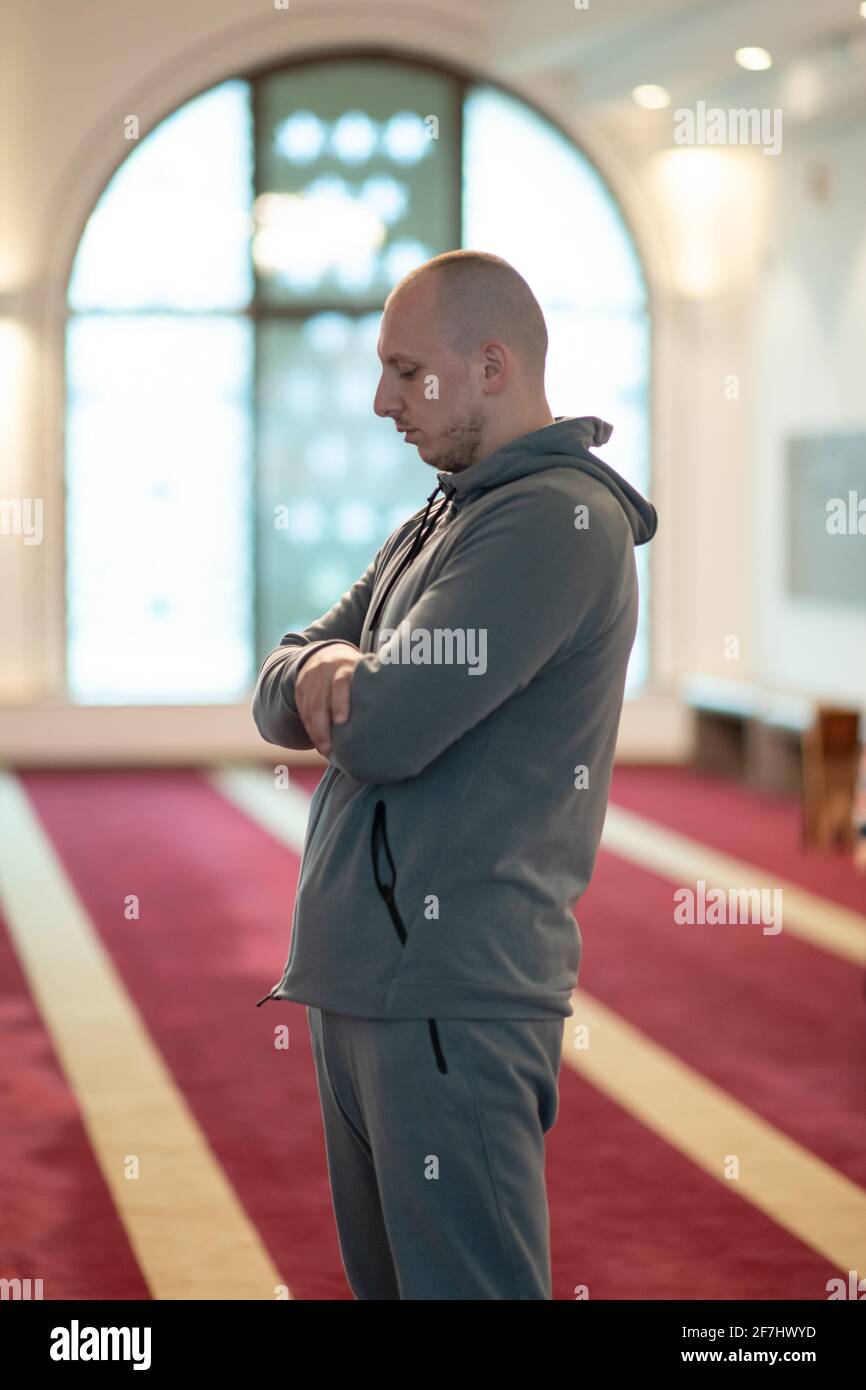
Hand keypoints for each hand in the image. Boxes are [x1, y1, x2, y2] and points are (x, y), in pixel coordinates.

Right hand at [295, 642, 363, 756]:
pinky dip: (309, 727)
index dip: (340, 702)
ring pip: (309, 709)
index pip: (340, 683)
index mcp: (345, 666)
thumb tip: (392, 713)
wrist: (327, 654)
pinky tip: (317, 741)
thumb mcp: (363, 670)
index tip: (342, 721)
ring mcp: (310, 679)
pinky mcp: (300, 688)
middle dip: (323, 728)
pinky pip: (302, 710)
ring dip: (315, 732)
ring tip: (324, 750)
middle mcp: (325, 671)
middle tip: (329, 749)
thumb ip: (372, 686)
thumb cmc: (355, 671)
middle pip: (320, 701)